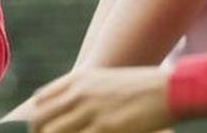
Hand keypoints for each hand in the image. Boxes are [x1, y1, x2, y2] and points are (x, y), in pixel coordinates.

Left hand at [29, 67, 171, 132]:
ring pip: (53, 132)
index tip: (42, 129)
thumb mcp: (105, 80)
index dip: (38, 118)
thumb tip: (67, 107)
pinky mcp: (105, 127)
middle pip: (40, 118)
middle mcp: (79, 92)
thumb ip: (83, 90)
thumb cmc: (140, 87)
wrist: (168, 89)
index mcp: (77, 79)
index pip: (41, 100)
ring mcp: (90, 110)